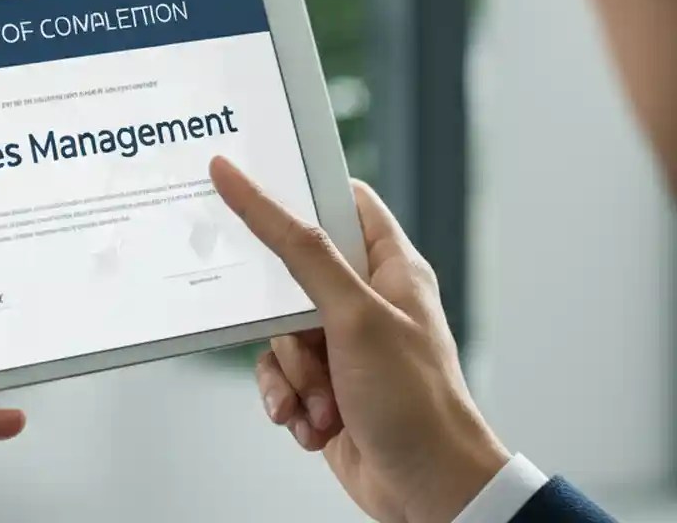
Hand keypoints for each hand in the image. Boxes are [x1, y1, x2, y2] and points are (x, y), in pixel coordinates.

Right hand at [209, 157, 508, 522]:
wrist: (429, 492)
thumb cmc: (416, 402)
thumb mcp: (353, 315)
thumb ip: (300, 250)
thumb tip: (247, 187)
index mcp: (390, 268)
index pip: (343, 202)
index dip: (300, 191)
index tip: (251, 184)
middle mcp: (367, 303)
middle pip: (293, 275)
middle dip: (282, 320)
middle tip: (294, 333)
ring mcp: (345, 347)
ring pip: (280, 334)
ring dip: (289, 372)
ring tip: (318, 397)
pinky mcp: (326, 387)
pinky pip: (281, 376)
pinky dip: (288, 400)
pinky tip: (313, 422)